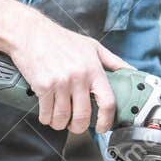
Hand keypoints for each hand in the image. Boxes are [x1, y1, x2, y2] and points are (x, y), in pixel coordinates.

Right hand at [6, 13, 127, 133]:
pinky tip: (47, 116)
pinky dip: (46, 119)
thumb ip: (113, 61)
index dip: (107, 120)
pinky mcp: (42, 85)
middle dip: (80, 127)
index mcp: (94, 70)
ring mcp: (60, 82)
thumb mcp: (92, 46)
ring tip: (60, 122)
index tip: (103, 128)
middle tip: (76, 127)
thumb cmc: (62, 39)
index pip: (107, 101)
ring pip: (63, 117)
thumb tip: (130, 72)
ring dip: (61, 125)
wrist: (30, 33)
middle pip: (83, 115)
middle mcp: (79, 77)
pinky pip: (46, 112)